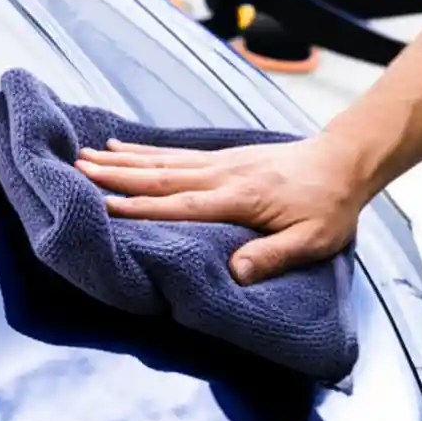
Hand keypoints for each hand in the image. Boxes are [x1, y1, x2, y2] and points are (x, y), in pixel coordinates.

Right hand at [74, 136, 369, 284]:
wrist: (345, 160)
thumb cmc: (329, 206)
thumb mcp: (312, 240)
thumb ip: (273, 256)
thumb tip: (234, 274)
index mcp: (238, 199)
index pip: (179, 205)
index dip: (140, 207)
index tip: (103, 206)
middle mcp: (221, 176)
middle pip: (158, 176)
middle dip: (115, 175)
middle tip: (76, 171)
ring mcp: (218, 163)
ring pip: (160, 162)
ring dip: (120, 160)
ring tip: (84, 157)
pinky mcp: (221, 157)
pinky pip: (174, 153)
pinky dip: (144, 150)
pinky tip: (121, 147)